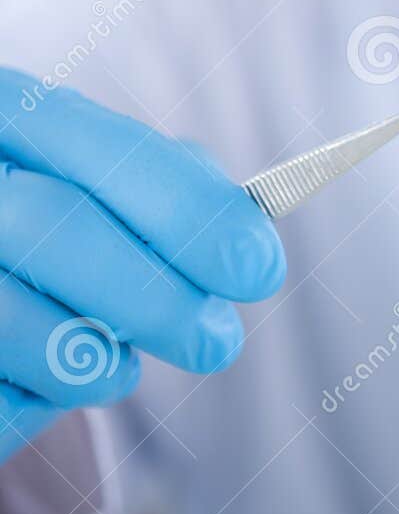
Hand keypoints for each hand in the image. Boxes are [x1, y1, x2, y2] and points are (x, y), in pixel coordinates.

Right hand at [0, 68, 284, 463]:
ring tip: (122, 367)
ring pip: (11, 316)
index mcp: (13, 114)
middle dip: (156, 297)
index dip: (190, 209)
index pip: (107, 146)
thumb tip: (245, 225)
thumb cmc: (57, 221)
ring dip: (95, 358)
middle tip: (219, 342)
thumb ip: (169, 181)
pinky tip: (61, 380)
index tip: (259, 269)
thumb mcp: (99, 175)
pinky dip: (40, 399)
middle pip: (55, 226)